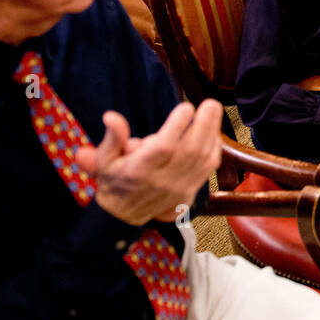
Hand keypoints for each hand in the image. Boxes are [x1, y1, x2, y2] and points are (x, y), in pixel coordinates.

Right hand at [77, 99, 222, 225]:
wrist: (123, 216)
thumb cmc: (115, 181)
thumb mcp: (105, 160)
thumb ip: (112, 137)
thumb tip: (111, 116)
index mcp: (139, 171)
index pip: (163, 147)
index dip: (177, 126)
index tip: (185, 107)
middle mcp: (161, 181)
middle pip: (190, 151)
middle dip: (204, 124)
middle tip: (210, 103)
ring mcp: (178, 188)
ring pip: (203, 159)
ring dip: (212, 133)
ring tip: (213, 111)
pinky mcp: (189, 192)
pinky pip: (207, 169)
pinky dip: (214, 148)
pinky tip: (213, 132)